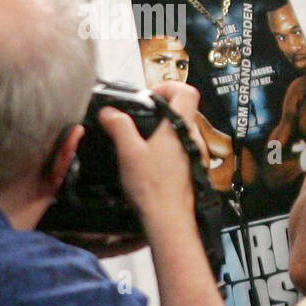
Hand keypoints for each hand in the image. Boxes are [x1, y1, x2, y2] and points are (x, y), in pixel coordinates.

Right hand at [98, 82, 204, 233]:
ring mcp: (195, 153)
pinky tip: (149, 158)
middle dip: (161, 108)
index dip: (168, 86)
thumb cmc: (153, 188)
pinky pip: (181, 147)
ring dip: (162, 128)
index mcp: (179, 127)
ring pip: (182, 129)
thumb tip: (110, 112)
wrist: (168, 218)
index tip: (149, 96)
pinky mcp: (192, 167)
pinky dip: (166, 145)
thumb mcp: (128, 151)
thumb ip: (119, 126)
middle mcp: (192, 138)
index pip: (187, 91)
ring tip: (141, 138)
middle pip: (183, 108)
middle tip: (140, 117)